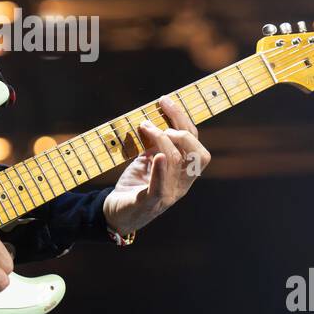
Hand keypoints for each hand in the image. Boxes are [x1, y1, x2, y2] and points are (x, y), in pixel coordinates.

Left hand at [103, 94, 210, 235]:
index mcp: (185, 172)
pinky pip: (160, 187)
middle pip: (196, 152)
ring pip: (177, 162)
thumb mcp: (148, 159)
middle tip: (159, 113)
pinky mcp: (150, 203)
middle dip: (180, 126)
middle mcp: (182, 184)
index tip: (166, 101)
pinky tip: (157, 155)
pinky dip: (160, 170)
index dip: (184, 120)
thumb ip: (156, 143)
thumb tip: (153, 118)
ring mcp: (168, 195)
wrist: (116, 213)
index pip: (195, 143)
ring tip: (146, 127)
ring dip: (162, 139)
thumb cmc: (135, 183)